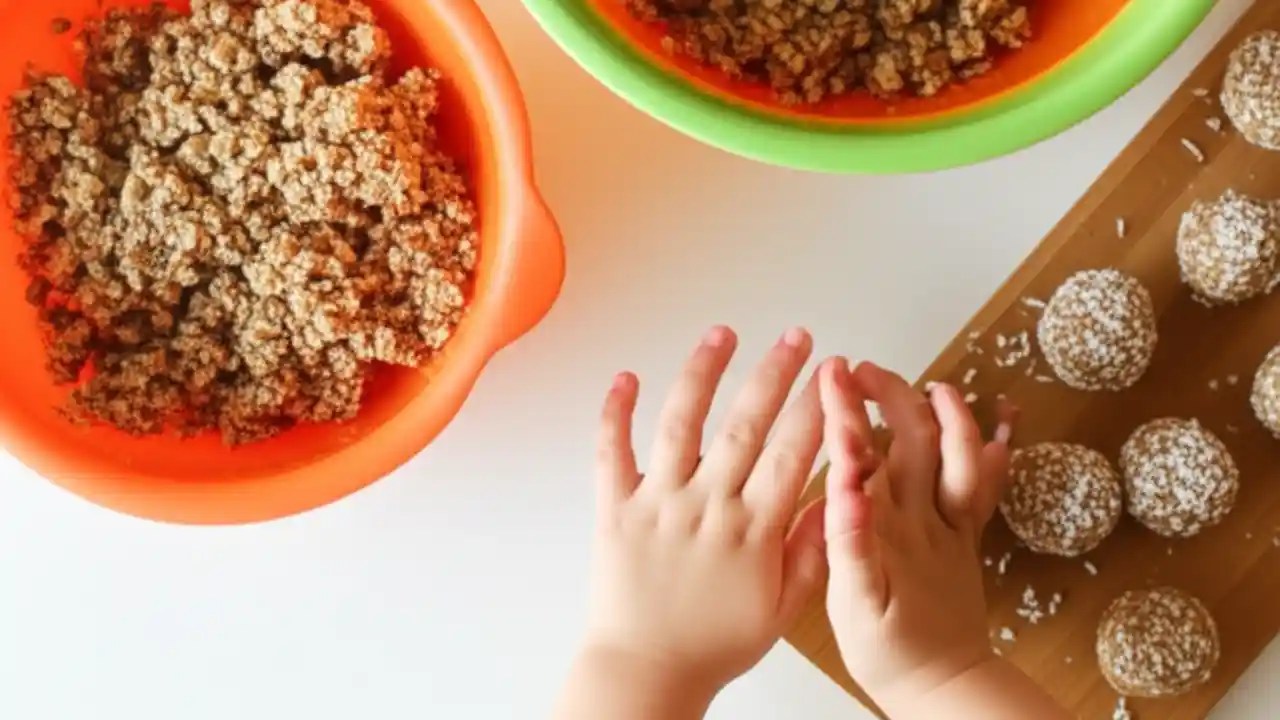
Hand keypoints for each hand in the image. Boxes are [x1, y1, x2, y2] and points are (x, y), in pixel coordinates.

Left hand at [559, 326, 831, 718]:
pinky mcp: (615, 508)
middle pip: (746, 424)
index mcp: (752, 530)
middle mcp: (707, 506)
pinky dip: (615, 412)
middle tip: (796, 337)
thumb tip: (835, 499)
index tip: (833, 373)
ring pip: (681, 423)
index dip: (815, 406)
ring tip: (724, 334)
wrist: (647, 670)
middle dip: (774, 373)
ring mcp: (658, 502)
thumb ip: (812, 551)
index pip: (792, 452)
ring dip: (703, 372)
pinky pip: (612, 452)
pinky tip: (626, 378)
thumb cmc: (715, 644)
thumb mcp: (783, 608)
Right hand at [819, 360, 1014, 714]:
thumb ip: (850, 541)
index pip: (861, 452)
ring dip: (948, 413)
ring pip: (957, 454)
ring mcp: (950, 527)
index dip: (845, 408)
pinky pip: (984, 487)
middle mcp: (922, 518)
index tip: (831, 372)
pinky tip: (1001, 429)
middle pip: (912, 438)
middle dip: (889, 393)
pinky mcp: (966, 540)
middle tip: (859, 369)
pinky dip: (994, 452)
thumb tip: (846, 484)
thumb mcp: (853, 603)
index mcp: (886, 528)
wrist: (943, 685)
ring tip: (933, 386)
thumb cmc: (887, 651)